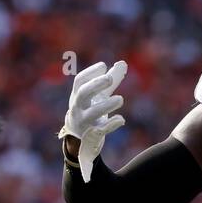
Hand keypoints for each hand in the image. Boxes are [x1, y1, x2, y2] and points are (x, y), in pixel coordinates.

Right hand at [59, 61, 126, 181]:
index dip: (91, 72)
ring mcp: (84, 122)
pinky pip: (101, 130)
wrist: (79, 139)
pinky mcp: (91, 136)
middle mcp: (78, 107)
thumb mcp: (97, 96)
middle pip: (83, 93)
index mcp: (78, 95)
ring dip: (106, 105)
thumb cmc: (89, 110)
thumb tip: (123, 63)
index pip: (80, 81)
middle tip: (109, 79)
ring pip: (92, 113)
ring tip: (120, 99)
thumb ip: (110, 81)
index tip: (103, 66)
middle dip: (96, 85)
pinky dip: (112, 124)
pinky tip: (121, 119)